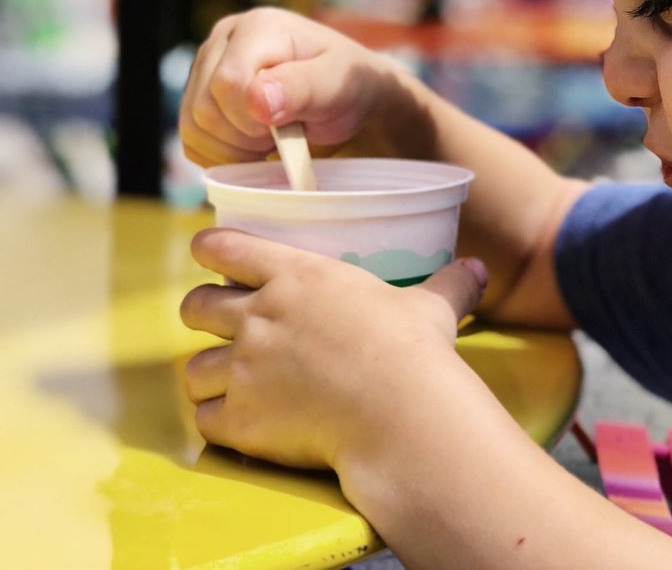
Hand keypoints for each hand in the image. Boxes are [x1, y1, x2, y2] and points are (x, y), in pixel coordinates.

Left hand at [178, 228, 488, 470]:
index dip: (208, 248)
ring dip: (207, 376)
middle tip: (214, 324)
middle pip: (196, 306)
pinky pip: (205, 419)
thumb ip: (448, 285)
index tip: (204, 252)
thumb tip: (477, 269)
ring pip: (193, 368)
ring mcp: (244, 370)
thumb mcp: (431, 309)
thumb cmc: (414, 353)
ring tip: (226, 383)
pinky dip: (216, 422)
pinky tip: (237, 424)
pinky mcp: (241, 420)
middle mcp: (259, 317)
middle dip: (199, 313)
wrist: (399, 414)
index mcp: (297, 276)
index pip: (227, 248)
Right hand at [179, 7, 392, 166]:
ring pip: (191, 125)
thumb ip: (303, 88)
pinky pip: (190, 138)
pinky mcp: (200, 92)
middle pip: (204, 108)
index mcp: (258, 27)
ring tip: (270, 138)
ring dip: (232, 148)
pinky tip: (252, 146)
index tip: (288, 126)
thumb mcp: (340, 84)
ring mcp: (207, 65)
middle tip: (282, 135)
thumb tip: (257, 100)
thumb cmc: (348, 84)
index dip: (253, 119)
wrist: (348, 92)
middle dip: (245, 136)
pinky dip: (220, 154)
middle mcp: (224, 38)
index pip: (227, 83)